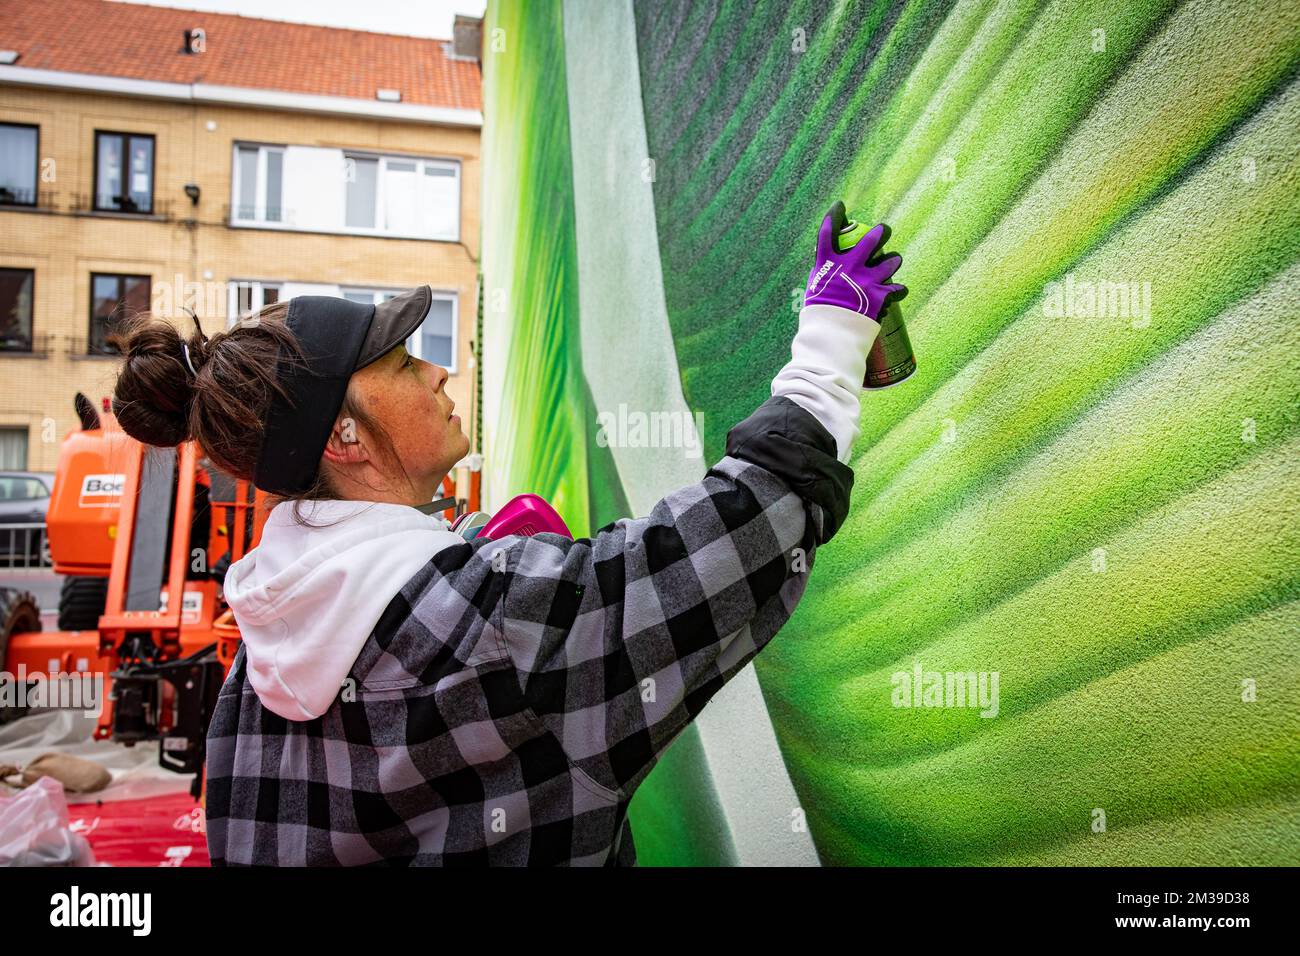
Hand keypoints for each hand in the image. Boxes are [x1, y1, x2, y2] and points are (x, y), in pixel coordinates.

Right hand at [803, 200, 906, 319]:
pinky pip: (898, 288)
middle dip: (882, 232)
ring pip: (892, 260)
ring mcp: (867, 279)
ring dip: (893, 261)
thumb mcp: (816, 289)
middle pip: (872, 238)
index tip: (840, 206)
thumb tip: (832, 267)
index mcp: (828, 263)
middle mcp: (850, 266)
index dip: (835, 214)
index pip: (829, 230)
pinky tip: (897, 292)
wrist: (831, 335)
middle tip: (884, 232)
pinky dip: (898, 291)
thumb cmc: (818, 315)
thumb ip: (826, 273)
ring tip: (892, 263)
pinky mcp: (881, 295)